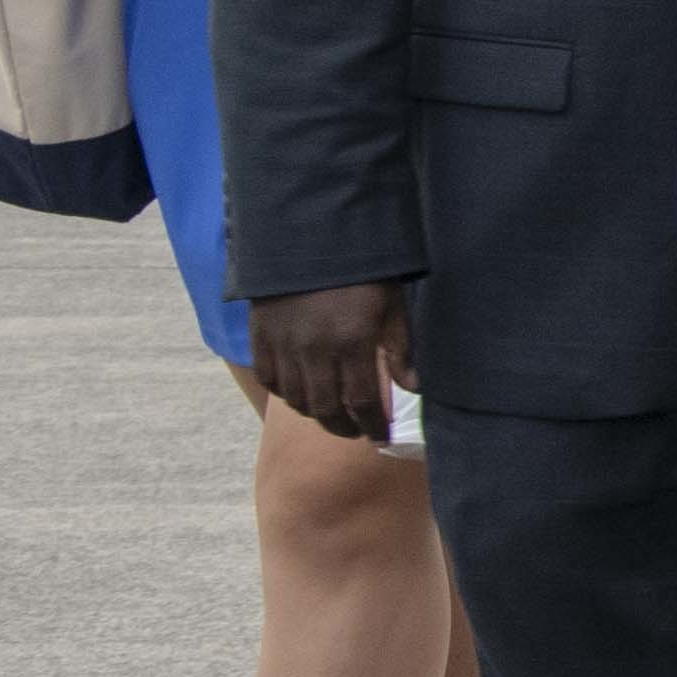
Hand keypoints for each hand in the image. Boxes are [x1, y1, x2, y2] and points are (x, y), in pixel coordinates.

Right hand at [246, 279, 410, 446]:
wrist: (311, 238)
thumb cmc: (362, 272)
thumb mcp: (392, 305)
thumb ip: (401, 350)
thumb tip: (415, 389)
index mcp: (352, 343)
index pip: (363, 402)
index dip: (373, 425)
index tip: (381, 437)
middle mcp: (314, 350)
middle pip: (325, 408)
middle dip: (344, 427)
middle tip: (357, 432)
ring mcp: (283, 344)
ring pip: (295, 398)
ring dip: (315, 414)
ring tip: (332, 415)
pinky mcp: (261, 335)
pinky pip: (269, 378)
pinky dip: (284, 393)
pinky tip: (300, 395)